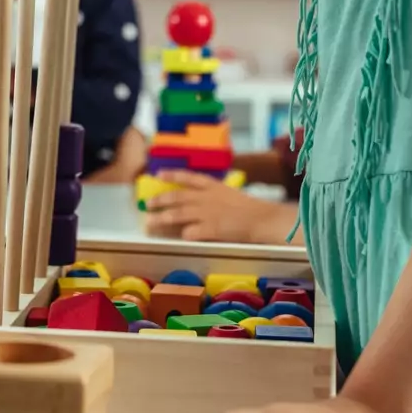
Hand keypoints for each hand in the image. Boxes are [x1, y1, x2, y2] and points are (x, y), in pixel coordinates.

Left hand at [145, 172, 295, 243]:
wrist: (263, 219)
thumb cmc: (251, 209)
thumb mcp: (231, 195)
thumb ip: (215, 196)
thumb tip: (200, 200)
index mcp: (213, 186)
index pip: (188, 177)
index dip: (172, 175)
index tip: (158, 174)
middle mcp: (206, 197)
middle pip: (177, 196)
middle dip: (160, 199)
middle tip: (148, 204)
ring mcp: (207, 213)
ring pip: (177, 214)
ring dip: (162, 218)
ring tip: (150, 222)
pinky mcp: (210, 228)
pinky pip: (190, 232)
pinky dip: (183, 235)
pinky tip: (179, 238)